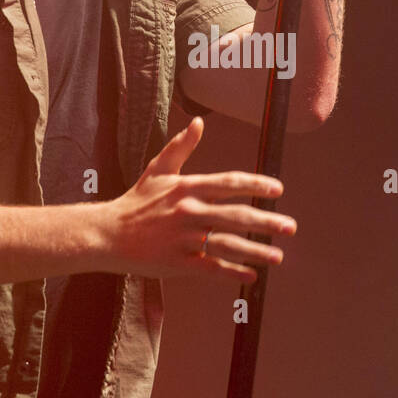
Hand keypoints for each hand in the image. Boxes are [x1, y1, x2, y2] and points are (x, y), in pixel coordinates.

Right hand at [97, 117, 296, 283]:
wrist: (107, 234)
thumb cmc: (135, 202)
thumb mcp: (158, 170)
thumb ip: (181, 147)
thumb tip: (198, 122)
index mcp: (187, 187)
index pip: (229, 183)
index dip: (256, 185)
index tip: (278, 189)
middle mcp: (188, 211)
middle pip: (236, 216)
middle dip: (267, 222)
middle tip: (290, 226)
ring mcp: (183, 239)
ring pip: (228, 244)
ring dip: (256, 251)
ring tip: (278, 256)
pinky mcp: (177, 263)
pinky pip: (211, 268)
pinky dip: (232, 272)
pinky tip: (250, 275)